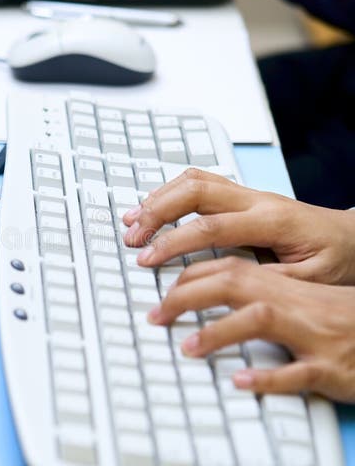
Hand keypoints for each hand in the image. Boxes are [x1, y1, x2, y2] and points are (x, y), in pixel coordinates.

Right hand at [123, 169, 354, 285]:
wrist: (354, 239)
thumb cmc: (337, 260)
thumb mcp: (311, 280)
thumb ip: (269, 280)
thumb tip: (229, 285)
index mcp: (272, 221)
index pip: (210, 226)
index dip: (174, 241)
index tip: (149, 258)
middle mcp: (257, 200)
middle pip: (195, 189)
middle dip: (157, 211)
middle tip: (133, 237)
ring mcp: (249, 194)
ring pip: (195, 180)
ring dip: (159, 198)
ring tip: (133, 220)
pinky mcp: (243, 197)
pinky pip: (200, 184)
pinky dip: (171, 193)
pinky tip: (154, 209)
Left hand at [150, 258, 354, 401]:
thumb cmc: (341, 321)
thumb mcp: (300, 302)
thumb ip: (256, 296)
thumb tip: (203, 296)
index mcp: (285, 287)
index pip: (229, 267)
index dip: (190, 276)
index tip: (159, 290)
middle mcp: (295, 304)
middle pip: (236, 283)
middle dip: (189, 295)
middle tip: (156, 315)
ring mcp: (312, 336)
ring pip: (261, 319)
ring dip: (220, 331)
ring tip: (188, 346)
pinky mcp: (330, 368)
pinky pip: (297, 372)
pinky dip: (268, 376)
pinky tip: (240, 380)